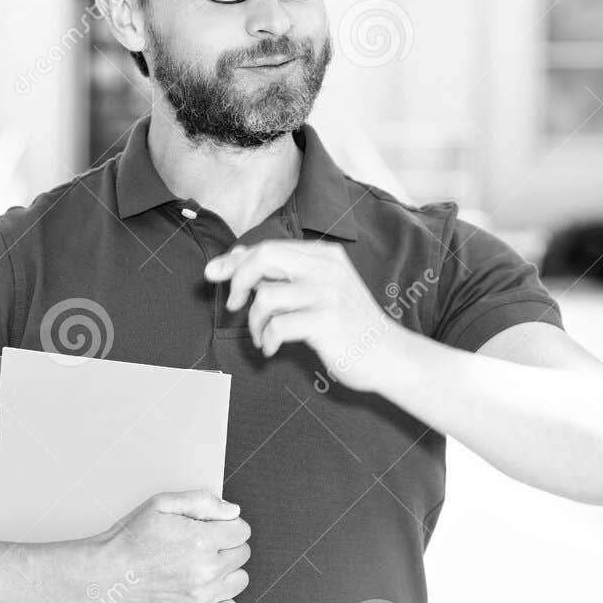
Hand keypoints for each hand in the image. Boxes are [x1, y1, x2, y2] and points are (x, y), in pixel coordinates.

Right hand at [91, 490, 250, 602]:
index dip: (227, 526)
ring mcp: (203, 598)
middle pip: (242, 553)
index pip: (242, 530)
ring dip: (227, 571)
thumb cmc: (131, 538)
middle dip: (226, 546)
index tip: (211, 528)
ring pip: (240, 580)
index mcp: (201, 540)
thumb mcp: (161, 504)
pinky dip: (223, 600)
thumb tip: (233, 512)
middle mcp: (206, 571)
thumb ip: (202, 502)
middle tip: (201, 546)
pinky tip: (204, 589)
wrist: (106, 576)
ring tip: (201, 567)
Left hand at [204, 239, 410, 393]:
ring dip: (255, 322)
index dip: (235, 260)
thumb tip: (235, 260)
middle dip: (238, 280)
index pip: (268, 247)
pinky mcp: (327, 321)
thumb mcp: (319, 290)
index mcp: (324, 255)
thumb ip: (283, 275)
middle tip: (233, 306)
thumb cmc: (349, 325)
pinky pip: (277, 325)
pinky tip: (273, 349)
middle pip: (264, 257)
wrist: (389, 356)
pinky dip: (267, 340)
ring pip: (266, 295)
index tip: (213, 273)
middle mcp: (326, 268)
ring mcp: (328, 293)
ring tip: (263, 337)